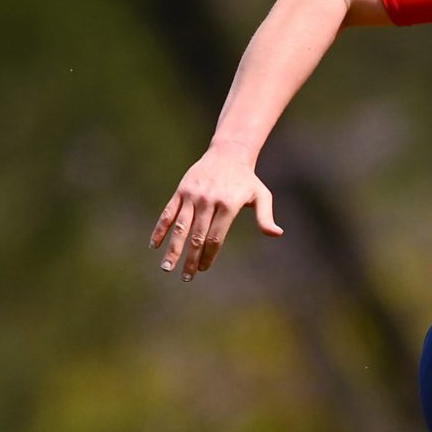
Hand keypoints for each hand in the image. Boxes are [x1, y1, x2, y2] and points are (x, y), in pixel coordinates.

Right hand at [151, 147, 283, 279]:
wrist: (227, 154)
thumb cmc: (246, 180)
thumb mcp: (261, 196)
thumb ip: (265, 217)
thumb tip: (276, 234)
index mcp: (228, 205)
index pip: (215, 237)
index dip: (209, 256)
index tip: (203, 269)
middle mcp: (208, 201)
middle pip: (197, 236)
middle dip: (191, 259)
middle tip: (187, 277)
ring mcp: (192, 196)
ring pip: (180, 227)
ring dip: (172, 248)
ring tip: (167, 267)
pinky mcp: (181, 191)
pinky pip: (168, 213)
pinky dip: (160, 229)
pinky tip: (154, 245)